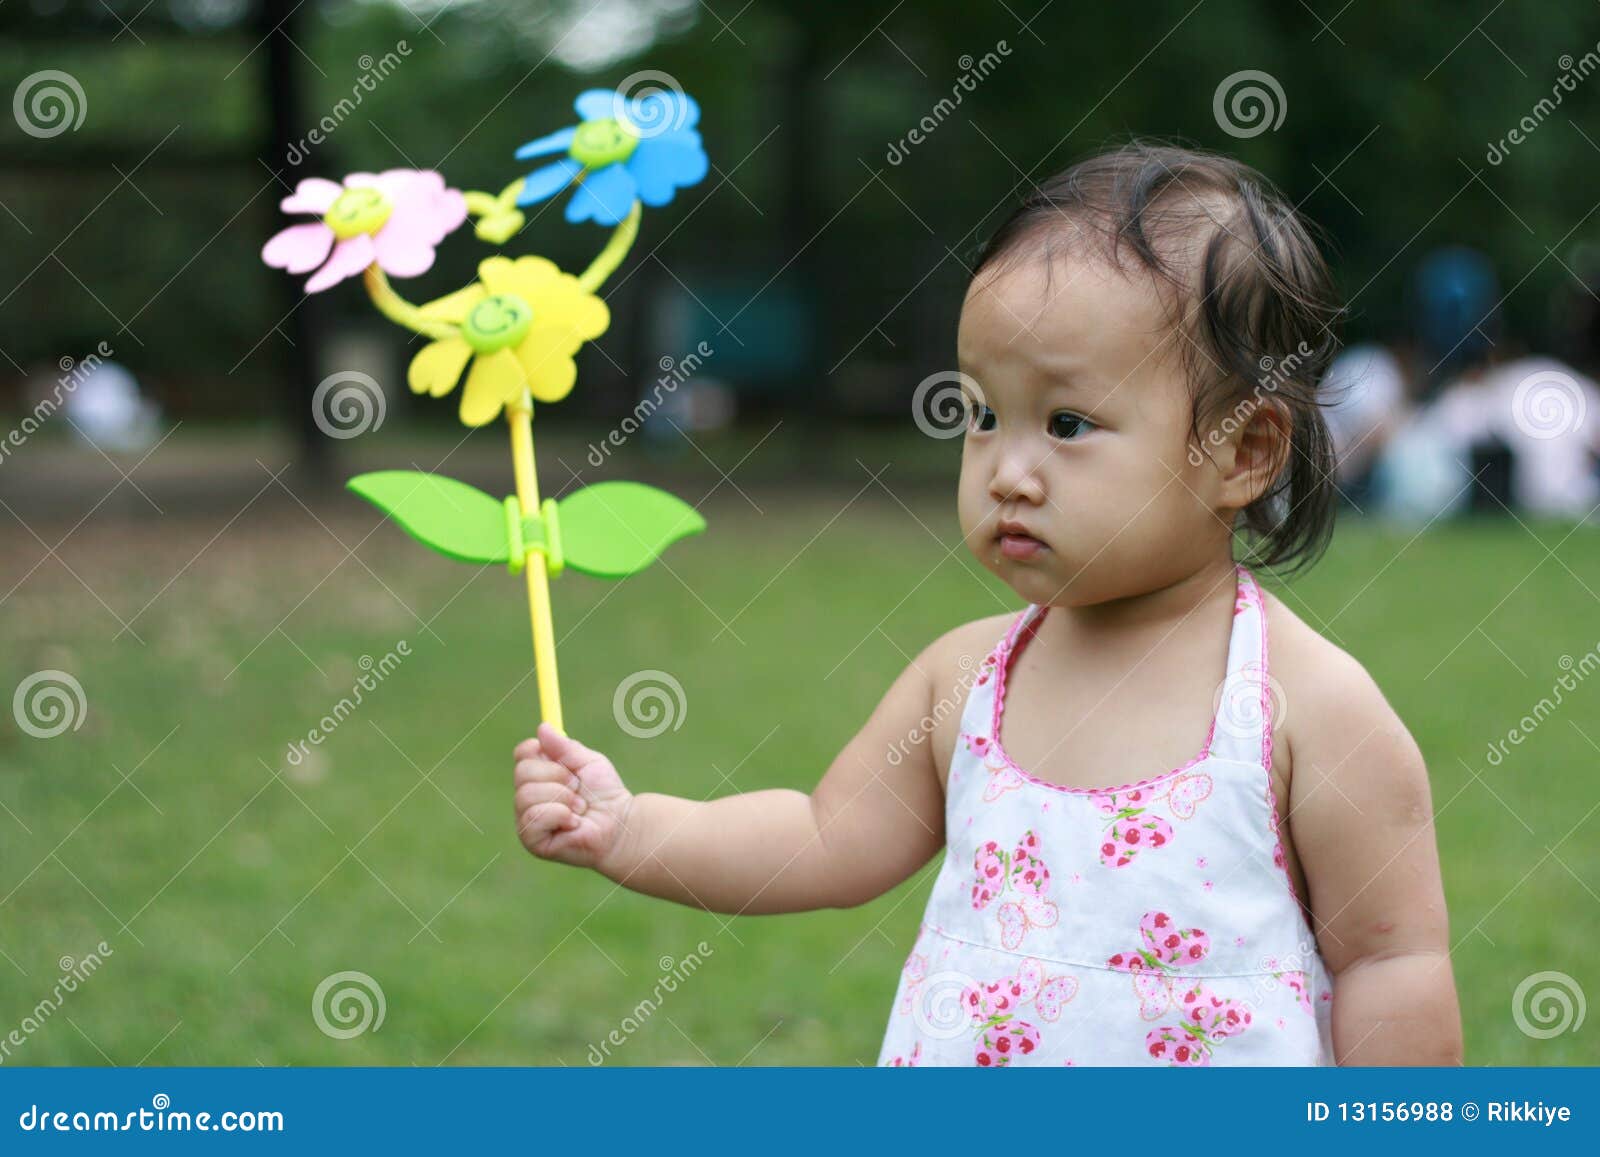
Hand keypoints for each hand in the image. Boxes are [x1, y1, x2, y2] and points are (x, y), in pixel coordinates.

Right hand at [512, 722, 632, 871]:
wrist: (620, 824)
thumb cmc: (605, 794)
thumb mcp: (588, 762)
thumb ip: (565, 748)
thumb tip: (542, 727)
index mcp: (538, 775)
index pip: (522, 754)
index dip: (537, 749)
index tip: (561, 756)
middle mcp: (527, 796)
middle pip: (522, 770)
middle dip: (557, 775)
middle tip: (577, 786)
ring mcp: (526, 818)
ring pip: (527, 793)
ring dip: (562, 797)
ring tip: (580, 807)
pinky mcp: (530, 839)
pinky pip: (534, 816)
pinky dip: (560, 815)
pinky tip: (573, 823)